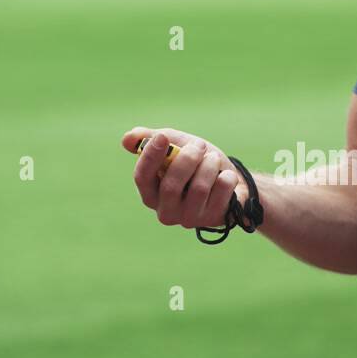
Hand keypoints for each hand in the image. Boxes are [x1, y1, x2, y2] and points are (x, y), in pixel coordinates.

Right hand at [121, 126, 243, 227]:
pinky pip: (220, 192)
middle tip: (199, 145)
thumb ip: (152, 138)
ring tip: (214, 159)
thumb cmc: (196, 163)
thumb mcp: (175, 145)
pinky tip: (225, 176)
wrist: (229, 180)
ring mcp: (189, 218)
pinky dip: (226, 177)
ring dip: (209, 165)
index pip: (142, 178)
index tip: (162, 137)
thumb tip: (127, 139)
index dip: (150, 157)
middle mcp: (165, 211)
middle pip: (171, 186)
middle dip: (188, 159)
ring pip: (198, 188)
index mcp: (150, 193)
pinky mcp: (212, 220)